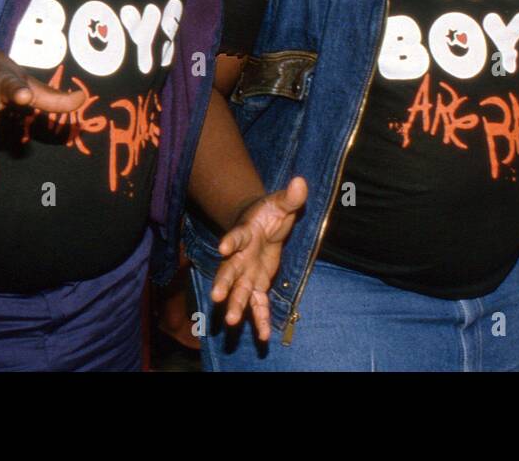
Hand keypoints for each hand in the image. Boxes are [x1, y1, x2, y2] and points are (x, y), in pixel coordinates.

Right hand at [210, 176, 308, 341]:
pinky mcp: (256, 284)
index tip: (223, 247)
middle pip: (230, 270)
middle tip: (217, 298)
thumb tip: (300, 182)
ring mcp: (247, 272)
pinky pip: (257, 303)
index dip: (230, 241)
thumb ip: (291, 197)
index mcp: (246, 233)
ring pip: (239, 290)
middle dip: (224, 283)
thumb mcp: (282, 203)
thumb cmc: (270, 212)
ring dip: (236, 306)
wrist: (261, 223)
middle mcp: (241, 255)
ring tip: (232, 323)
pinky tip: (263, 336)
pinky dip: (260, 318)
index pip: (236, 236)